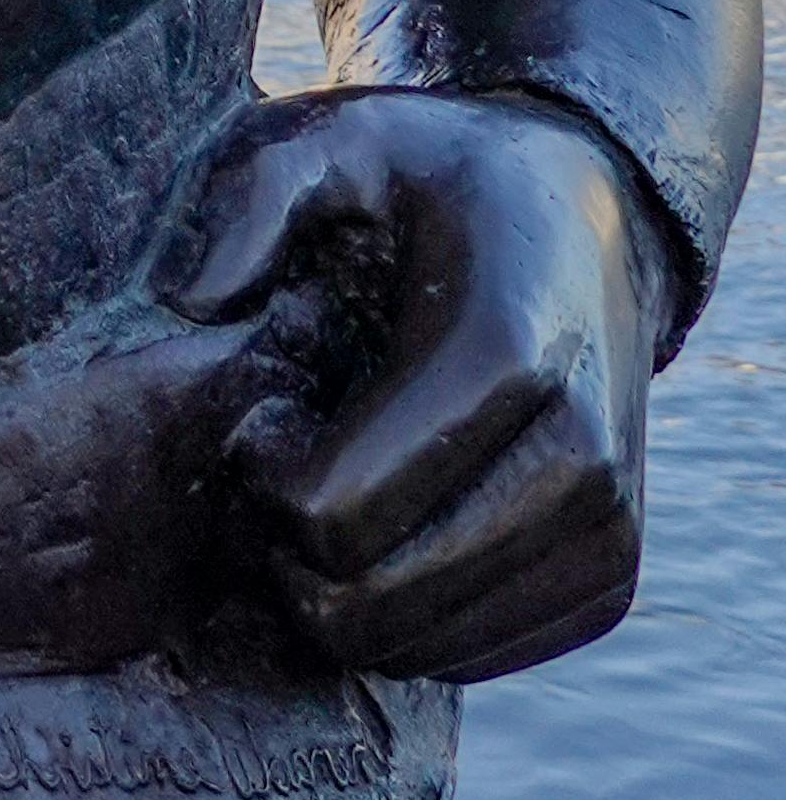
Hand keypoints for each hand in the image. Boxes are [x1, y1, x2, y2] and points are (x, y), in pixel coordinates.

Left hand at [165, 90, 664, 681]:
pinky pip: (476, 659)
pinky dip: (404, 623)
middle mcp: (578, 457)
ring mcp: (606, 532)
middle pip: (376, 602)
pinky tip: (385, 535)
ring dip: (343, 596)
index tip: (262, 418)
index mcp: (506, 352)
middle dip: (289, 554)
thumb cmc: (441, 183)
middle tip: (279, 472)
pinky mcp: (609, 581)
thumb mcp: (342, 140)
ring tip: (328, 496)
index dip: (264, 483)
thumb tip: (190, 301)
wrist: (591, 220)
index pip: (339, 513)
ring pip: (423, 649)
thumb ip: (253, 201)